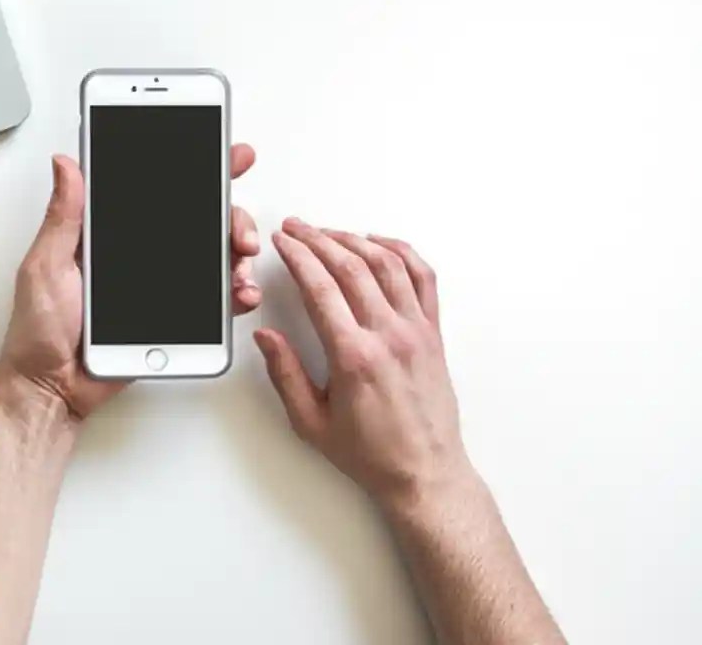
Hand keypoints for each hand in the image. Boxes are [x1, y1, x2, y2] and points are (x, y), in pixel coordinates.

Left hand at [0, 146, 262, 420]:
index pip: (157, 191)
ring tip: (239, 258)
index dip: (193, 170)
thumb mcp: (45, 264)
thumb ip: (64, 216)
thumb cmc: (38, 331)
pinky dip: (232, 293)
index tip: (222, 154)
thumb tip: (67, 164)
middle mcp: (139, 254)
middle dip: (230, 214)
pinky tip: (238, 291)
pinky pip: (211, 301)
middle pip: (198, 220)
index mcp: (109, 233)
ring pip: (213, 256)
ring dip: (236, 252)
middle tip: (237, 225)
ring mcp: (159, 285)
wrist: (51, 387)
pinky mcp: (172, 316)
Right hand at [254, 219, 470, 511]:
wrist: (425, 473)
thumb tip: (266, 336)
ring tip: (330, 232)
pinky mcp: (435, 334)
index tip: (282, 241)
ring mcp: (417, 331)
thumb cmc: (372, 454)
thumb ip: (285, 374)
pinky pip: (423, 278)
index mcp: (354, 357)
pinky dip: (402, 252)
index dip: (297, 256)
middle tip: (296, 228)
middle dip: (318, 239)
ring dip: (355, 239)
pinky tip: (381, 244)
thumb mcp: (311, 423)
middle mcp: (389, 337)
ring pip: (388, 264)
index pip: (320, 288)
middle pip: (351, 266)